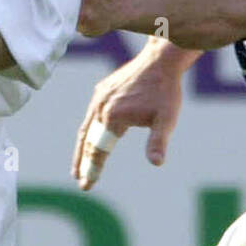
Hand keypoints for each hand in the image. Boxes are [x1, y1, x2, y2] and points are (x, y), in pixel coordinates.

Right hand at [71, 40, 188, 190]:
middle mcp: (101, 107)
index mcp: (113, 116)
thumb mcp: (167, 118)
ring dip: (82, 148)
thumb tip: (156, 163)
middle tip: (79, 179)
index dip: (92, 169)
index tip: (85, 186)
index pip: (98, 150)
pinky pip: (91, 115)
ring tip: (79, 165)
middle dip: (82, 162)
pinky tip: (91, 138)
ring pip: (85, 128)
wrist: (160, 59)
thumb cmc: (165, 90)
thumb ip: (159, 141)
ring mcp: (99, 97)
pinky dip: (87, 131)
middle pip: (87, 141)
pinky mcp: (102, 90)